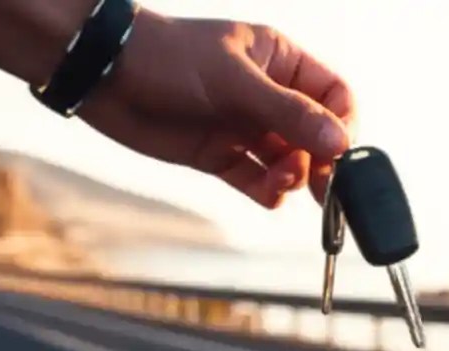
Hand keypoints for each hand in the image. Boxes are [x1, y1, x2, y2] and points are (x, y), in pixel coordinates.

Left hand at [79, 11, 355, 208]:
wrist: (105, 75)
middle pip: (316, 135)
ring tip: (279, 181)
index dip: (343, 125)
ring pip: (289, 162)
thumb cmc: (169, 58)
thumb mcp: (236, 82)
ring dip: (293, 178)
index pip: (334, 96)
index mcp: (281, 61)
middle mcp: (268, 95)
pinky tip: (266, 193)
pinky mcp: (220, 155)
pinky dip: (267, 191)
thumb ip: (290, 114)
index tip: (338, 152)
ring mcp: (245, 127)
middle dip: (322, 161)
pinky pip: (257, 180)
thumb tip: (341, 143)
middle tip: (324, 187)